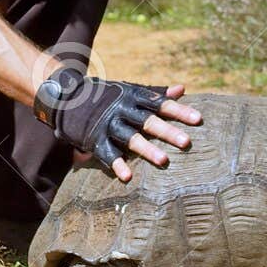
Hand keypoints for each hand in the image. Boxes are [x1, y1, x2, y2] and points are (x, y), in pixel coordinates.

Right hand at [35, 68, 201, 180]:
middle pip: (148, 121)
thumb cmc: (107, 95)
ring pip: (130, 138)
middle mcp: (122, 109)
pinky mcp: (94, 138)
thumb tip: (182, 89)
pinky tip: (127, 177)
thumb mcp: (130, 90)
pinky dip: (116, 164)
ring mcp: (108, 124)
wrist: (67, 96)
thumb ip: (156, 93)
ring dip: (147, 150)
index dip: (179, 111)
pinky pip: (107, 153)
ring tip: (164, 162)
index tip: (198, 120)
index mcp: (134, 97)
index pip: (161, 104)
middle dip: (168, 131)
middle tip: (187, 142)